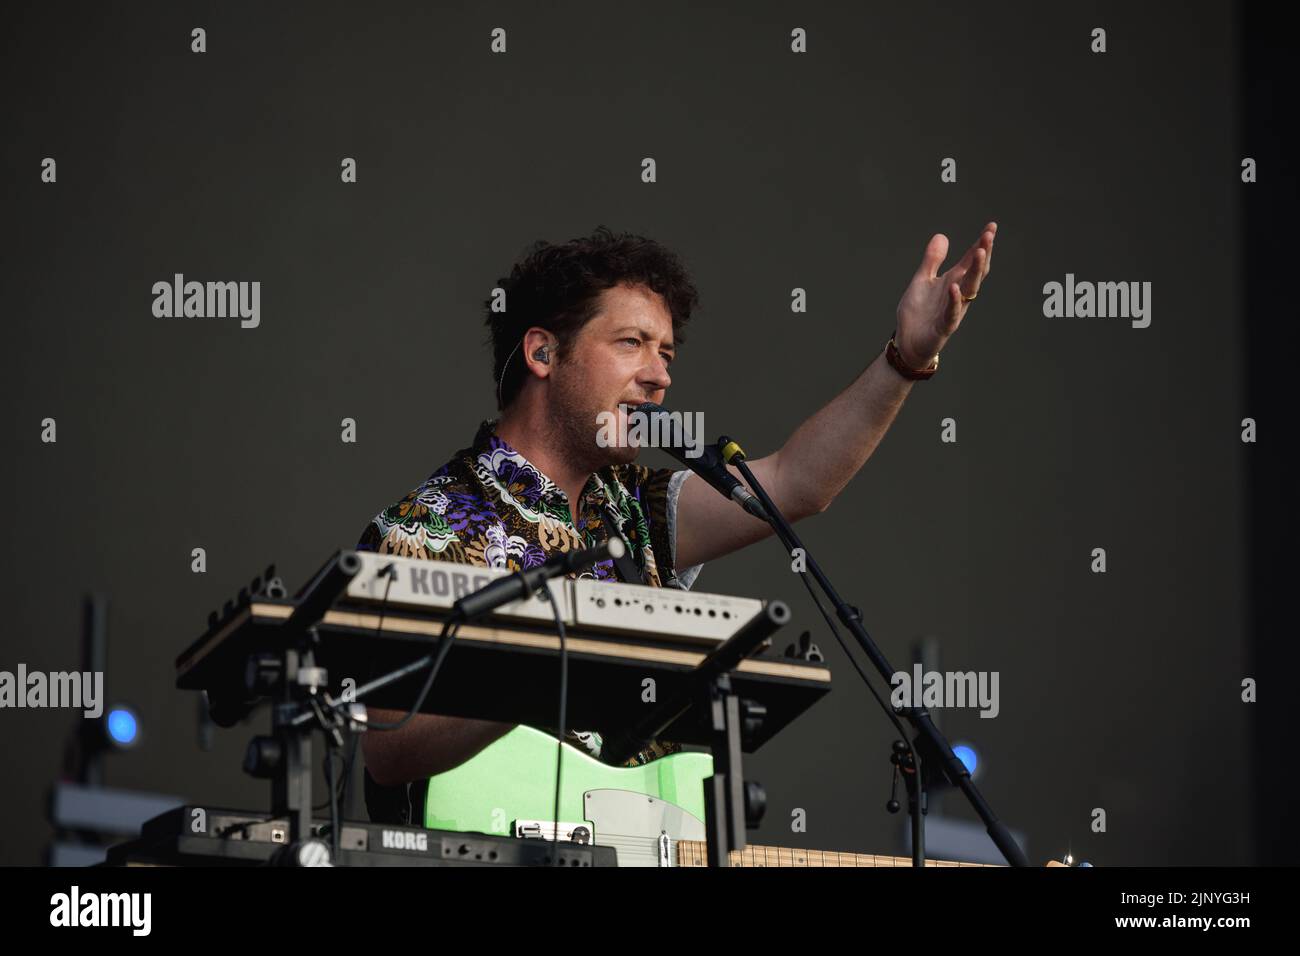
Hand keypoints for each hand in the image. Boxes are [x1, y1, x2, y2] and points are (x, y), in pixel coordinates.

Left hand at [893, 222, 995, 369]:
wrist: (908, 342)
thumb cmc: (918, 313)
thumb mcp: (922, 280)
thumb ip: (932, 260)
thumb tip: (942, 235)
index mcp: (953, 282)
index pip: (970, 260)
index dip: (981, 244)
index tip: (991, 226)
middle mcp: (958, 294)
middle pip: (975, 272)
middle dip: (982, 254)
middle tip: (989, 235)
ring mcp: (953, 310)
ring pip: (969, 290)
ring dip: (974, 272)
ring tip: (979, 252)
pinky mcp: (944, 327)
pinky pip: (951, 313)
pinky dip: (953, 301)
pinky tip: (954, 288)